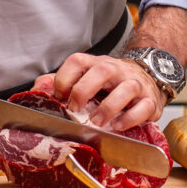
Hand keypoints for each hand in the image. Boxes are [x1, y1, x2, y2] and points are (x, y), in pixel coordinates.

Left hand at [33, 53, 159, 132]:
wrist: (147, 78)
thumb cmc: (110, 83)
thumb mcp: (86, 78)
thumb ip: (61, 83)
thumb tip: (36, 89)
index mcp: (96, 64)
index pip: (78, 61)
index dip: (64, 78)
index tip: (59, 97)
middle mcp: (116, 70)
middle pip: (101, 70)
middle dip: (84, 90)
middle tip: (76, 110)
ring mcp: (135, 84)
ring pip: (125, 89)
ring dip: (108, 108)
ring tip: (97, 123)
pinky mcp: (150, 101)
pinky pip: (143, 108)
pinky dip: (129, 119)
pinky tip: (117, 126)